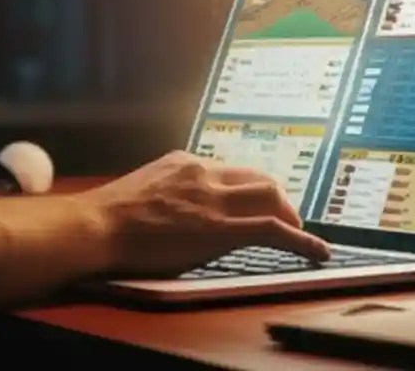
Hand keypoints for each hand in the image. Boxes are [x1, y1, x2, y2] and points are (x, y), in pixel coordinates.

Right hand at [79, 150, 330, 277]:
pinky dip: (302, 240)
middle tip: (285, 219)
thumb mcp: (143, 191)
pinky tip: (317, 251)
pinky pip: (274, 229)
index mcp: (185, 164)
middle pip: (258, 178)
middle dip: (277, 198)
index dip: (248, 190)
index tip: (253, 204)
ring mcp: (214, 199)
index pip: (230, 171)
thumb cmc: (109, 218)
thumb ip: (168, 193)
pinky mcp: (222, 227)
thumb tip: (178, 210)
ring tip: (301, 233)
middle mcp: (204, 173)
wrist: (97, 227)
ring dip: (291, 215)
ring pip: (271, 196)